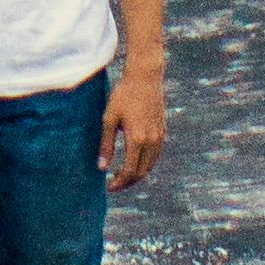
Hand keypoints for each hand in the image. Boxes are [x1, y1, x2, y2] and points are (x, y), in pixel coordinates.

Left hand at [101, 64, 166, 191]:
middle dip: (127, 182)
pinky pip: (155, 155)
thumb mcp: (109, 118)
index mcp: (137, 139)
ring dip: (137, 174)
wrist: (145, 77)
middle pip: (141, 172)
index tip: (109, 187)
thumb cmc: (124, 95)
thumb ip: (106, 144)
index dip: (119, 183)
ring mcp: (159, 136)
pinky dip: (145, 163)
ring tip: (122, 174)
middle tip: (114, 183)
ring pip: (150, 165)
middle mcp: (151, 141)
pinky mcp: (163, 131)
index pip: (129, 171)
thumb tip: (101, 168)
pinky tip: (134, 160)